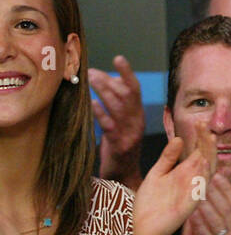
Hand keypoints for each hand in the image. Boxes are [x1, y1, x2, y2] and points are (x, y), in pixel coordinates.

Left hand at [89, 55, 145, 189]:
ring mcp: (130, 133)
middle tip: (91, 70)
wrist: (125, 176)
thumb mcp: (122, 125)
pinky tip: (92, 104)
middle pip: (126, 96)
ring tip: (90, 80)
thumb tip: (108, 81)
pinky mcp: (120, 145)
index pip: (135, 89)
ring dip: (104, 91)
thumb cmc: (119, 148)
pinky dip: (101, 113)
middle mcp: (137, 121)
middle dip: (110, 81)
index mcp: (138, 115)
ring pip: (119, 107)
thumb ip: (118, 105)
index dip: (127, 73)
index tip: (118, 58)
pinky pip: (110, 126)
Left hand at [133, 125, 216, 234]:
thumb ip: (167, 157)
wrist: (143, 227)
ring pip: (207, 170)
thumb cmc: (150, 204)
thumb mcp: (156, 174)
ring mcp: (192, 191)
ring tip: (210, 139)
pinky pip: (200, 189)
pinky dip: (203, 176)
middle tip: (205, 125)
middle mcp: (192, 180)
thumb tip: (178, 139)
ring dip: (209, 154)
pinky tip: (204, 163)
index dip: (200, 136)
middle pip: (206, 156)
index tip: (200, 121)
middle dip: (207, 141)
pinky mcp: (189, 204)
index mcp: (185, 172)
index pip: (198, 150)